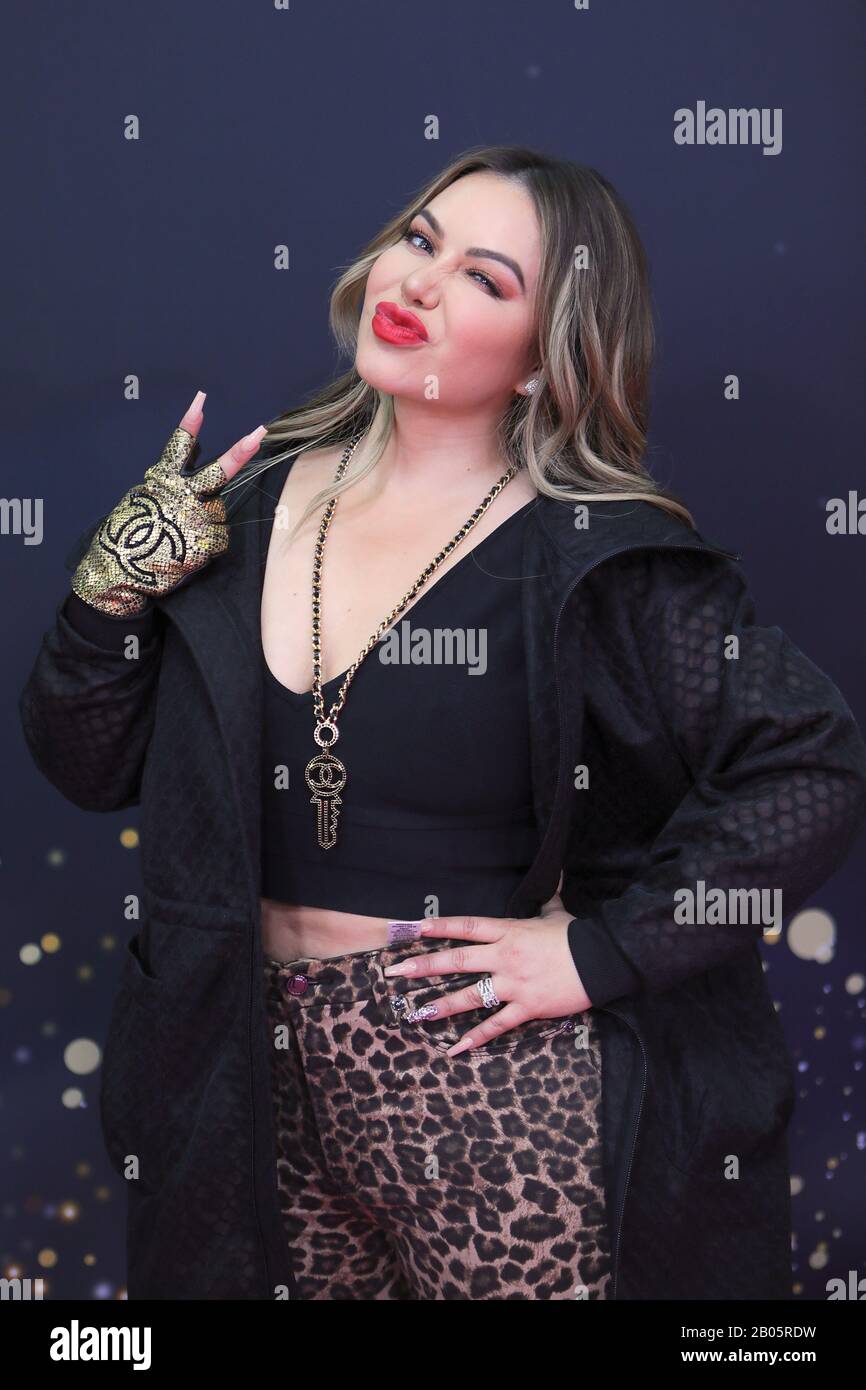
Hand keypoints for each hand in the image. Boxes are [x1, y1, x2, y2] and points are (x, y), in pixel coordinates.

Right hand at [70, 390, 267, 616]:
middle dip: (239, 453)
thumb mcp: (142, 501)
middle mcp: (181, 495)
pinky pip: (219, 540)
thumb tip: (191, 487)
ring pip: (219, 514)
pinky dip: (208, 547)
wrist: (116, 573)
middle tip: (259, 433)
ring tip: (182, 537)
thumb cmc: (126, 538)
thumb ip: (168, 490)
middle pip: (217, 473)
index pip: (179, 448)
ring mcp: (195, 519)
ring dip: (208, 525)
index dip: (190, 423)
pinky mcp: (204, 543)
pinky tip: (188, 552)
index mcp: (162, 481)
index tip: (201, 400)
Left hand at [382, 886, 592, 1056]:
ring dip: (441, 1005)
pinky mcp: (527, 1007)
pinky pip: (497, 1025)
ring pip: (470, 995)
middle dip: (424, 966)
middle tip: (397, 972)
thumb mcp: (557, 912)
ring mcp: (514, 983)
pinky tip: (456, 1048)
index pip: (466, 926)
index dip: (438, 926)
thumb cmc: (578, 935)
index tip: (412, 927)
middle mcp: (505, 956)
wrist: (603, 959)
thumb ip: (548, 897)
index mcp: (509, 931)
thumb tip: (556, 873)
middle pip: (457, 960)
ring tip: (417, 1013)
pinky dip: (476, 1038)